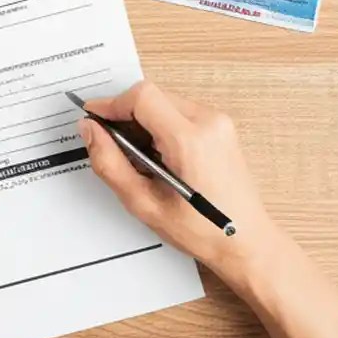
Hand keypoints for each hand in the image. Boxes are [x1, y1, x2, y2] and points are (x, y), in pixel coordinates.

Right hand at [79, 81, 276, 277]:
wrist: (246, 241)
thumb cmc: (204, 231)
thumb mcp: (145, 203)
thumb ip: (111, 163)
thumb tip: (90, 132)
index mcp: (190, 140)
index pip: (143, 97)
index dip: (112, 104)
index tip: (94, 118)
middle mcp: (208, 123)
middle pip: (153, 96)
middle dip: (126, 115)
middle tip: (111, 144)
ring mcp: (219, 123)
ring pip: (166, 102)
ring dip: (144, 121)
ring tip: (138, 158)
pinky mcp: (221, 128)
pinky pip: (181, 112)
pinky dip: (162, 126)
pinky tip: (158, 157)